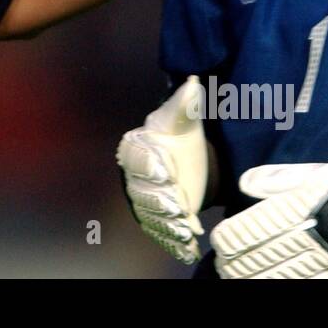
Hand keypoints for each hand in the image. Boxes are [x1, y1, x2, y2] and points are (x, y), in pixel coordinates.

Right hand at [116, 75, 208, 263]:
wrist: (184, 159)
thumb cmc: (179, 135)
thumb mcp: (184, 119)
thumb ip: (185, 104)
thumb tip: (193, 82)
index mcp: (135, 148)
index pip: (138, 158)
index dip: (150, 166)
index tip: (166, 171)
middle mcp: (134, 176)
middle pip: (142, 190)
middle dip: (159, 199)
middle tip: (178, 204)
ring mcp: (144, 200)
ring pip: (150, 213)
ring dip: (166, 222)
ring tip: (183, 226)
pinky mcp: (155, 219)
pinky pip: (160, 231)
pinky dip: (173, 240)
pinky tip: (188, 246)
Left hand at [211, 148, 327, 278]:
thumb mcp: (316, 171)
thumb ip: (278, 178)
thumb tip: (244, 183)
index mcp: (298, 208)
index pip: (247, 232)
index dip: (227, 240)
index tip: (221, 240)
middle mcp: (307, 237)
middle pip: (256, 260)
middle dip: (234, 264)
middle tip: (225, 264)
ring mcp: (325, 261)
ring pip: (276, 279)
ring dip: (252, 279)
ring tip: (239, 278)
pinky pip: (307, 288)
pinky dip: (283, 287)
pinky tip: (270, 285)